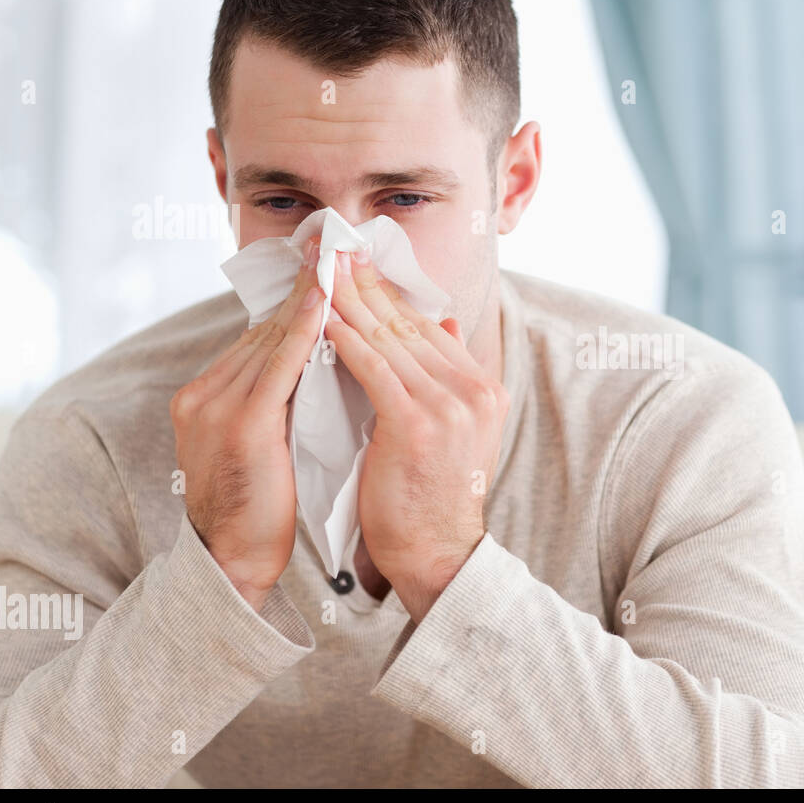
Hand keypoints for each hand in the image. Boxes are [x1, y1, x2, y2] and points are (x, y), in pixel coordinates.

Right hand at [171, 239, 323, 610]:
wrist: (234, 562)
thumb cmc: (263, 509)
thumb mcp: (270, 444)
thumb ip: (283, 403)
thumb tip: (323, 367)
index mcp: (209, 396)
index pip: (261, 338)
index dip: (296, 302)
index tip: (325, 266)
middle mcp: (205, 393)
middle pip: (265, 329)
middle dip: (303, 287)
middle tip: (334, 243)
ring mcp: (216, 406)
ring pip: (272, 338)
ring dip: (308, 297)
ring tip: (336, 257)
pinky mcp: (239, 425)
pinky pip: (279, 366)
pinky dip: (304, 330)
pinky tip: (327, 302)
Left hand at [324, 249, 508, 622]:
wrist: (438, 554)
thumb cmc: (433, 499)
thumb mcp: (457, 432)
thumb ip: (450, 376)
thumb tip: (445, 322)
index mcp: (482, 388)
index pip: (429, 328)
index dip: (390, 293)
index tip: (359, 264)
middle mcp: (473, 390)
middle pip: (409, 324)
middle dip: (366, 284)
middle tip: (334, 248)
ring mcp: (449, 405)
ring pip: (389, 338)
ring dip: (349, 300)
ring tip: (320, 271)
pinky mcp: (417, 422)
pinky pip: (372, 367)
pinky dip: (344, 339)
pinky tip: (320, 317)